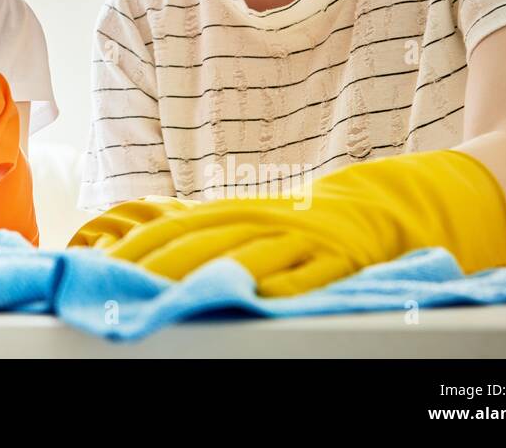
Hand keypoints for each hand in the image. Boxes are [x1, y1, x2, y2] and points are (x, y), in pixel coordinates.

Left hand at [69, 149, 505, 296]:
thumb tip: (157, 242)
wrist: (399, 205)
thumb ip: (220, 234)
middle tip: (121, 285)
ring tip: (165, 296)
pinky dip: (280, 288)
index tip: (106, 262)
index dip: (143, 244)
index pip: (181, 227)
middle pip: (202, 242)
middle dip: (158, 264)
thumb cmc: (321, 223)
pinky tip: (253, 300)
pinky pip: (309, 277)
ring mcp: (306, 242)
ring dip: (202, 277)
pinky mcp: (342, 262)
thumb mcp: (265, 222)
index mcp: (247, 214)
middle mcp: (269, 223)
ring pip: (245, 259)